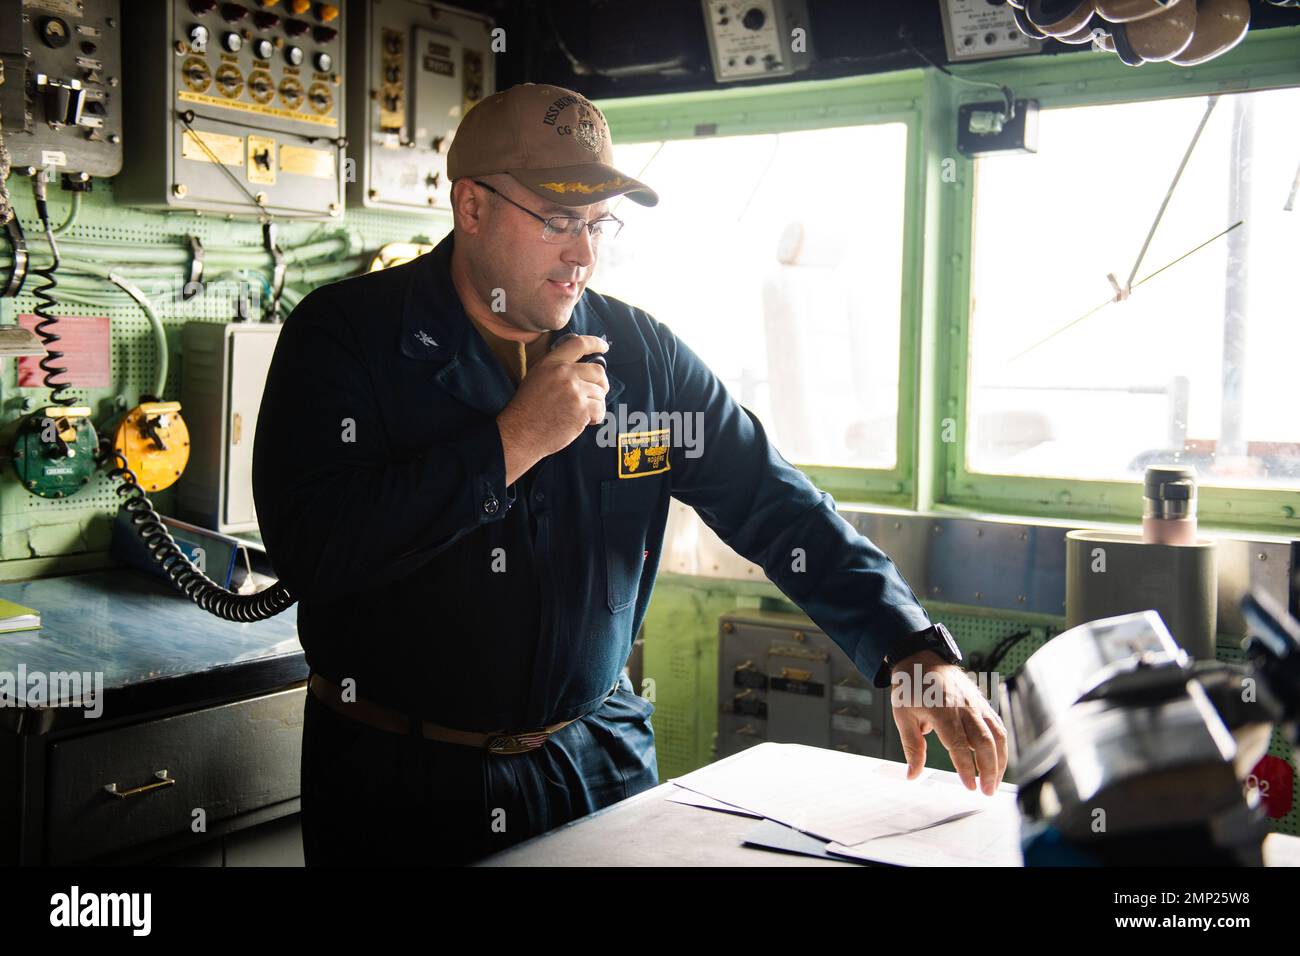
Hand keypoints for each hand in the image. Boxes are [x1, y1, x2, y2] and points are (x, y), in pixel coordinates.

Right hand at [496, 334, 608, 482]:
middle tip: (597, 393)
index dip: (596, 343)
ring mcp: (574, 391)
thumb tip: (579, 368)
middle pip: (598, 371)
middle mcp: (564, 373)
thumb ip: (557, 369)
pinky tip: (585, 422)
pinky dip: (596, 417)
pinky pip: (600, 409)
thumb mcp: (536, 377)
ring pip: (600, 393)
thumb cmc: (526, 409)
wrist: (520, 432)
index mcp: (552, 363)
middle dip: (602, 383)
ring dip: (595, 404)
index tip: (604, 347)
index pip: (579, 344)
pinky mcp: (581, 409)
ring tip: (581, 413)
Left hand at [888, 650, 1007, 794]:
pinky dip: (1000, 746)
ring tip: (994, 782)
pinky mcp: (982, 703)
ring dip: (1000, 761)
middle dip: (990, 770)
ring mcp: (976, 704)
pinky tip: (996, 761)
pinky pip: (997, 726)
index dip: (966, 767)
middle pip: (985, 742)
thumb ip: (912, 747)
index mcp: (942, 710)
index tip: (970, 787)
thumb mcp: (903, 716)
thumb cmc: (910, 688)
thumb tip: (912, 775)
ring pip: (997, 735)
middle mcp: (964, 707)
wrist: (921, 658)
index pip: (959, 744)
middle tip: (987, 791)